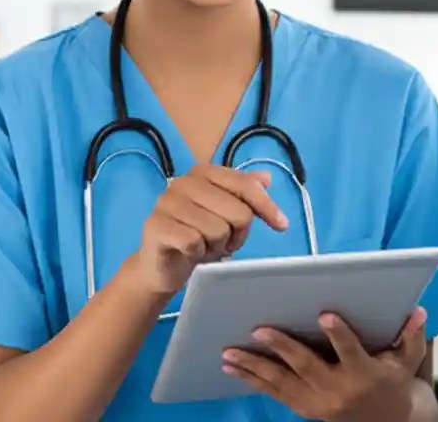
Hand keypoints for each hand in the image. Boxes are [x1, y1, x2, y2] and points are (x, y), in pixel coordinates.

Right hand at [134, 163, 288, 295]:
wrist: (162, 266)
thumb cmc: (197, 236)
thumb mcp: (226, 213)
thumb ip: (244, 192)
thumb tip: (266, 177)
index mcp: (202, 172)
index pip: (245, 185)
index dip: (266, 206)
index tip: (282, 226)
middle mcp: (183, 182)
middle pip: (238, 211)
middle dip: (237, 234)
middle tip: (224, 242)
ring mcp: (166, 203)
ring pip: (218, 229)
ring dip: (216, 246)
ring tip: (205, 246)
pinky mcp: (155, 226)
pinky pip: (194, 242)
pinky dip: (198, 253)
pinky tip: (190, 253)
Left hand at [221, 307, 428, 421]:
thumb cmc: (394, 383)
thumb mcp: (409, 362)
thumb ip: (412, 336)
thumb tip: (417, 310)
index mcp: (365, 375)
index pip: (351, 352)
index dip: (339, 335)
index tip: (325, 315)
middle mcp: (338, 391)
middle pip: (308, 367)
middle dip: (282, 348)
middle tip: (260, 329)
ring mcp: (318, 403)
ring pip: (283, 383)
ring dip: (254, 367)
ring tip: (229, 353)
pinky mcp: (304, 409)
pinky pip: (275, 394)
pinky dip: (253, 380)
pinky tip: (233, 368)